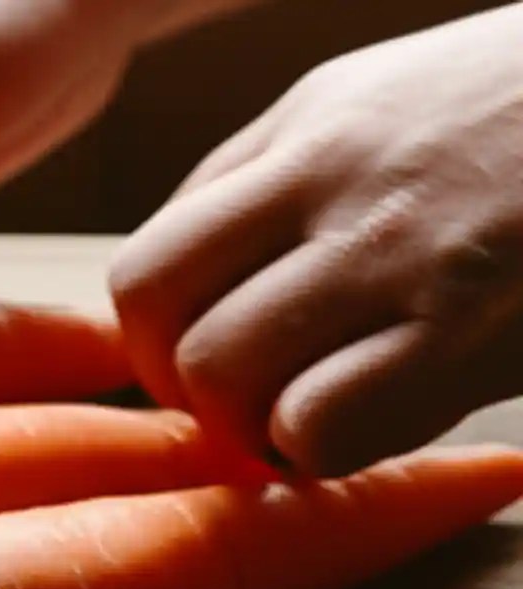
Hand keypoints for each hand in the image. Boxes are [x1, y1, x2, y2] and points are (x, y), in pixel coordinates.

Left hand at [109, 4, 522, 477]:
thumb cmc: (520, 105)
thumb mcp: (371, 97)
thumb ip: (262, 174)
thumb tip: (188, 271)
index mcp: (298, 133)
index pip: (144, 265)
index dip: (154, 338)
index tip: (202, 358)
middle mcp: (329, 188)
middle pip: (158, 325)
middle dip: (184, 389)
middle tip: (246, 402)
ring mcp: (399, 258)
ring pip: (225, 381)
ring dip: (253, 426)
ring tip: (314, 414)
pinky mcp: (472, 330)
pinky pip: (325, 427)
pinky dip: (331, 449)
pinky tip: (384, 421)